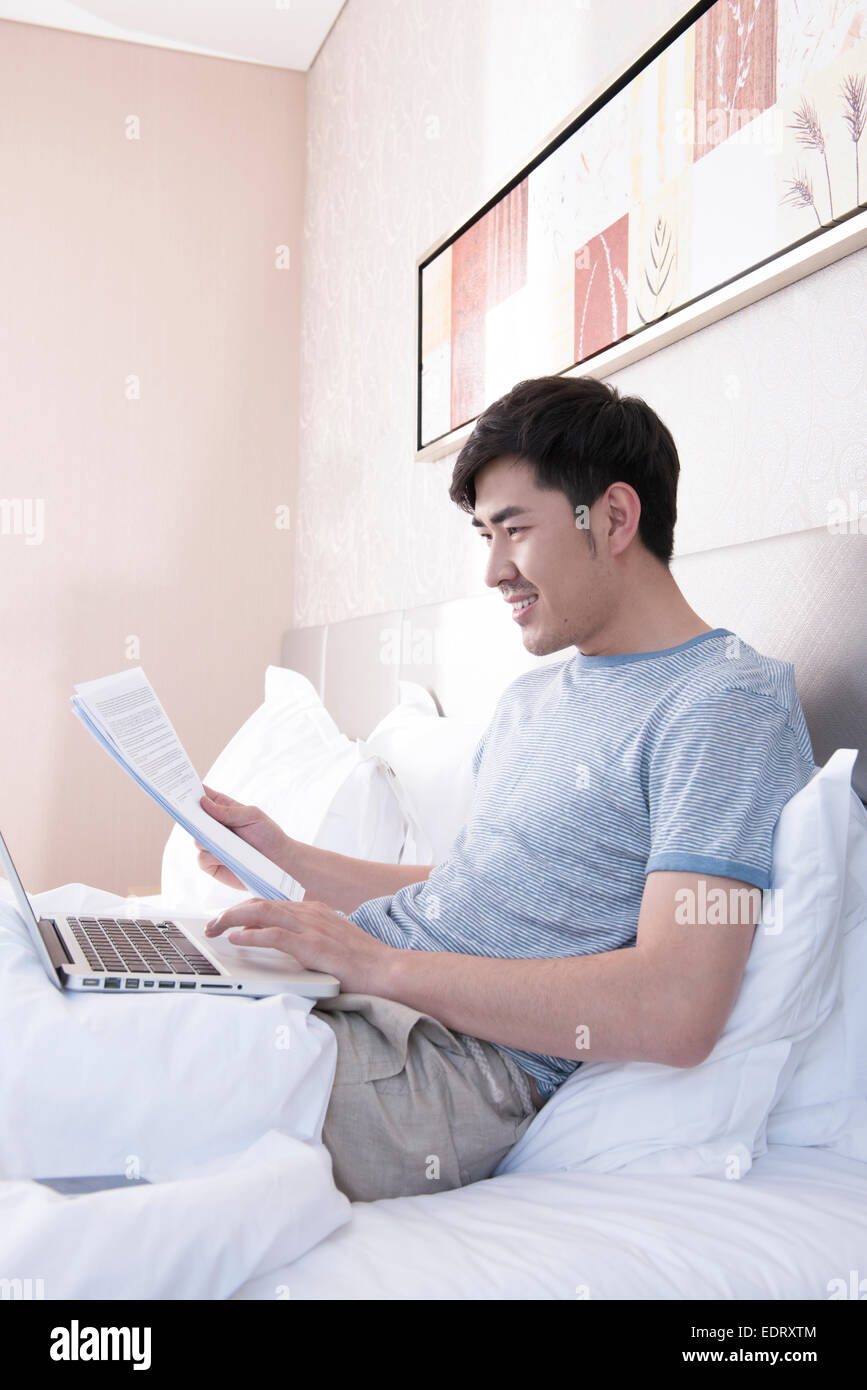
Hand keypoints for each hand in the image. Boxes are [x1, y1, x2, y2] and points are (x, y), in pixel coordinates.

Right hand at [195, 785, 291, 891]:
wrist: (280, 862)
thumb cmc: (268, 835)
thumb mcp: (252, 816)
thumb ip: (228, 811)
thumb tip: (203, 802)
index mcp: (223, 810)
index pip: (203, 797)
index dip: (192, 790)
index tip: (182, 785)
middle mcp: (214, 827)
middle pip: (193, 819)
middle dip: (191, 815)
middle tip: (191, 812)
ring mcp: (211, 846)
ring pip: (196, 840)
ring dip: (207, 839)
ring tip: (224, 840)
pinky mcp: (212, 865)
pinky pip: (201, 859)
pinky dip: (211, 856)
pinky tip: (225, 855)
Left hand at [204, 898, 396, 994]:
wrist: (387, 970)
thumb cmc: (361, 962)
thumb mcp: (328, 942)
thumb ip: (303, 938)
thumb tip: (273, 942)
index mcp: (313, 911)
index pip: (270, 903)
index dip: (243, 910)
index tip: (226, 920)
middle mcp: (310, 913)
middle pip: (261, 903)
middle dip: (230, 912)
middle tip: (210, 925)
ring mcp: (312, 927)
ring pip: (263, 912)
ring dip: (233, 919)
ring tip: (214, 928)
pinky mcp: (313, 945)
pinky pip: (275, 935)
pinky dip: (252, 935)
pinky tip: (237, 939)